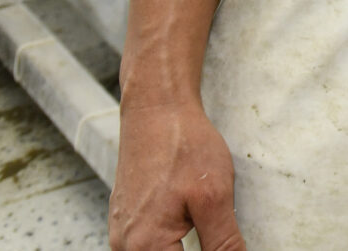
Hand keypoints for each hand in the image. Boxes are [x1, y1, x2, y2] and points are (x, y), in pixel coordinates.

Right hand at [109, 95, 244, 250]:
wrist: (157, 110)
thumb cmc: (182, 146)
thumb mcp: (215, 198)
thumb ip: (224, 243)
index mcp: (145, 247)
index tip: (225, 246)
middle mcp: (125, 245)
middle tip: (215, 232)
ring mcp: (122, 233)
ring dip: (181, 250)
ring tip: (202, 226)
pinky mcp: (126, 220)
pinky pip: (147, 245)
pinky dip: (169, 245)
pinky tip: (188, 227)